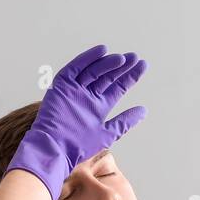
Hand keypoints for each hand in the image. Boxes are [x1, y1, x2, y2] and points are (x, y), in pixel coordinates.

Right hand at [7, 44, 148, 199]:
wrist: (55, 148)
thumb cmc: (79, 146)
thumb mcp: (107, 133)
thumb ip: (125, 121)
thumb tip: (144, 111)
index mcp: (98, 106)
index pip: (117, 87)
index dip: (129, 77)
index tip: (142, 66)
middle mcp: (88, 96)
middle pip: (107, 76)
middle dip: (122, 67)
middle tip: (135, 58)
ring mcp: (75, 90)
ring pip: (94, 71)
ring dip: (108, 63)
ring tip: (123, 58)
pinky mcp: (62, 86)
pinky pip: (75, 68)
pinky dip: (88, 59)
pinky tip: (102, 51)